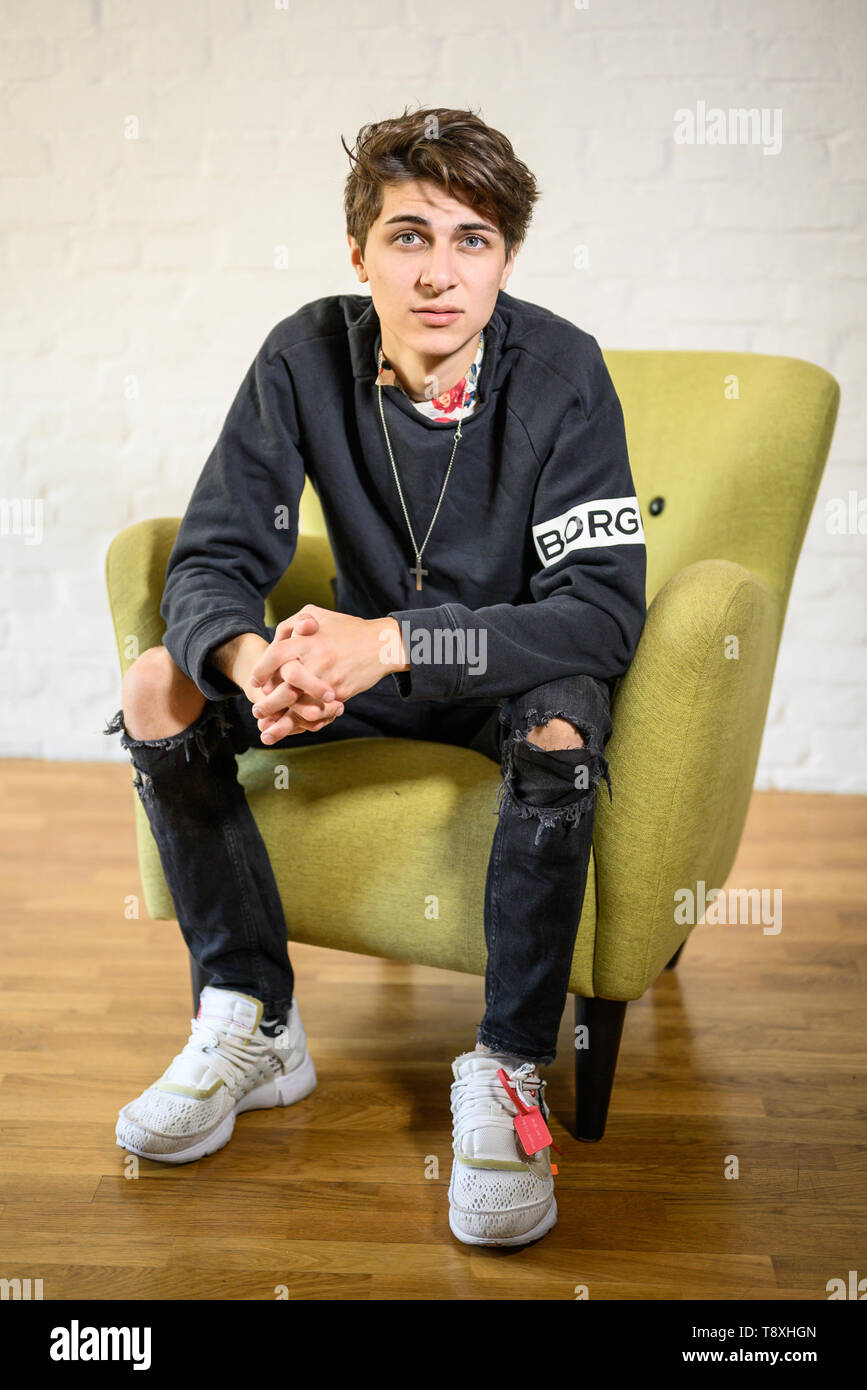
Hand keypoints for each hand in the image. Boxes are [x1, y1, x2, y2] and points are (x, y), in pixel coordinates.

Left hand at [248, 604, 402, 742]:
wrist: (382, 645)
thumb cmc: (348, 628)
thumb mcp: (318, 614)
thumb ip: (293, 623)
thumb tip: (274, 639)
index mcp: (309, 639)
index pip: (276, 655)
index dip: (262, 669)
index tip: (254, 680)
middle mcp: (317, 660)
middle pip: (284, 685)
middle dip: (267, 702)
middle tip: (256, 710)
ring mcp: (329, 679)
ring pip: (299, 704)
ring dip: (281, 719)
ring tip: (267, 728)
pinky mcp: (340, 694)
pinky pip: (318, 712)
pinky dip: (304, 723)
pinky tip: (293, 728)